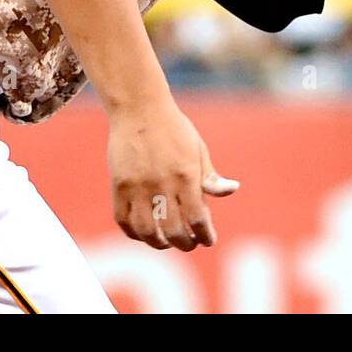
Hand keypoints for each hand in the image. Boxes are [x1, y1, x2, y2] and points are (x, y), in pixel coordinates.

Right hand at [107, 96, 238, 251]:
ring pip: (146, 231)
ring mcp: (137, 186)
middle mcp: (162, 183)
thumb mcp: (198, 149)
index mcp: (186, 175)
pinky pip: (123, 221)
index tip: (208, 240)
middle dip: (185, 243)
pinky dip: (134, 233)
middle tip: (190, 243)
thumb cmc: (174, 129)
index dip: (205, 235)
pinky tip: (145, 233)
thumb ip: (211, 177)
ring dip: (159, 243)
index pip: (198, 218)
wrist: (139, 108)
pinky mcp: (118, 186)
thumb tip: (233, 190)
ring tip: (167, 242)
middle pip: (173, 230)